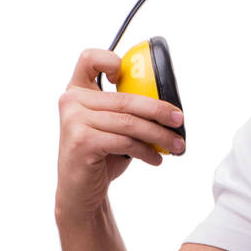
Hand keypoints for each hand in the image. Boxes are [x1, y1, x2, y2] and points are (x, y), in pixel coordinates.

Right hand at [56, 48, 184, 222]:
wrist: (81, 190)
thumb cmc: (100, 155)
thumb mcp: (112, 126)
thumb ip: (127, 110)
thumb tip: (169, 108)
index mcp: (78, 91)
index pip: (89, 59)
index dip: (110, 60)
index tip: (127, 75)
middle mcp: (71, 102)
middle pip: (126, 98)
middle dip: (159, 110)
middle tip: (179, 120)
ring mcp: (74, 121)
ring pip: (130, 122)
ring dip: (160, 135)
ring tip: (176, 146)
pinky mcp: (81, 142)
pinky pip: (126, 141)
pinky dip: (147, 151)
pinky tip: (156, 159)